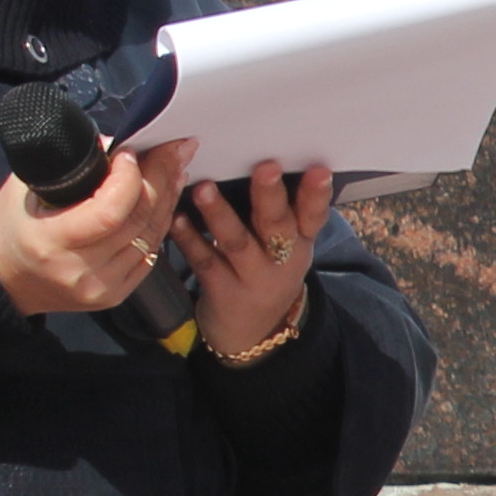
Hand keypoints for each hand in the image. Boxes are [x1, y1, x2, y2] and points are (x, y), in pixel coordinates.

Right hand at [0, 138, 190, 316]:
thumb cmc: (10, 225)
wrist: (2, 277)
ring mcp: (102, 287)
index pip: (109, 211)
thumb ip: (70, 166)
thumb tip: (116, 145)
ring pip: (151, 237)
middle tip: (177, 149)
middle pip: (137, 220)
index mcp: (51, 242)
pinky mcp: (116, 294)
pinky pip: (150, 255)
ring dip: (168, 199)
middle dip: (161, 178)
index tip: (132, 152)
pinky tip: (167, 200)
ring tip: (177, 168)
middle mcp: (80, 270)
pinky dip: (161, 224)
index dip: (129, 178)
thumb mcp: (25, 187)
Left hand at [180, 160, 334, 357]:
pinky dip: (189, 239)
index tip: (319, 169)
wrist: (253, 334)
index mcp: (301, 244)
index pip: (314, 216)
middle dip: (270, 195)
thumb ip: (277, 214)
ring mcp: (252, 278)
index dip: (317, 194)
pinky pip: (204, 261)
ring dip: (220, 213)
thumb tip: (259, 160)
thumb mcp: (285, 249)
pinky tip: (175, 219)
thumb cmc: (265, 273)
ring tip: (204, 188)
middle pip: (277, 225)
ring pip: (236, 242)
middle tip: (264, 167)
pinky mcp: (222, 292)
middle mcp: (281, 261)